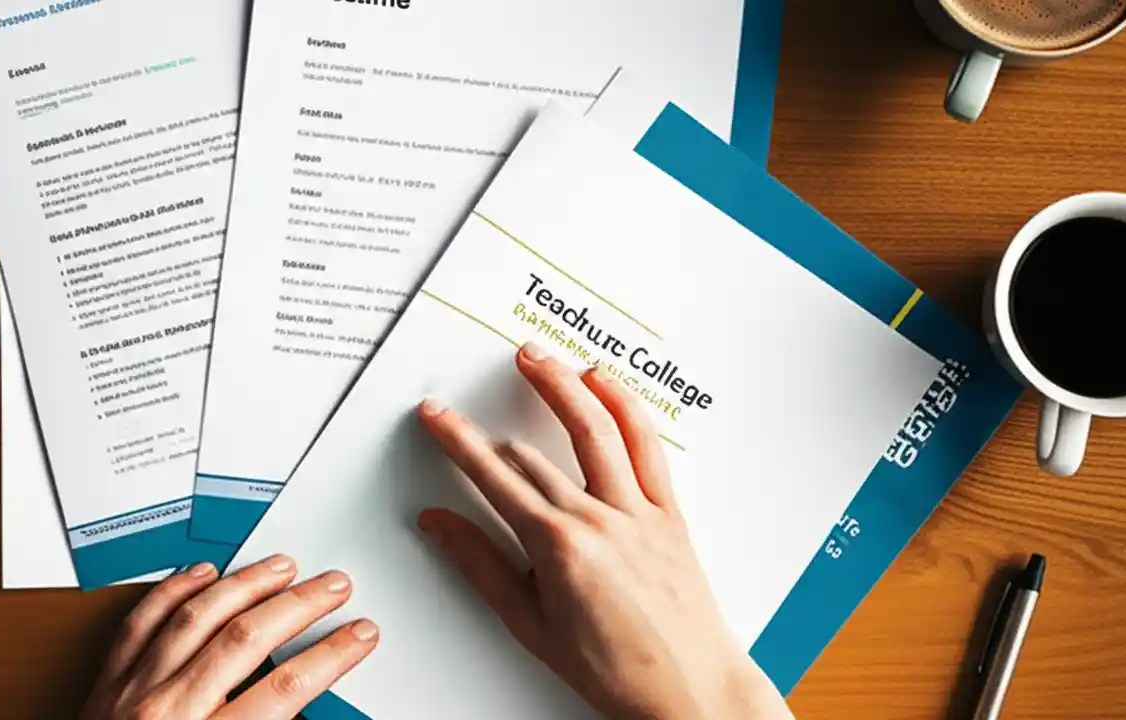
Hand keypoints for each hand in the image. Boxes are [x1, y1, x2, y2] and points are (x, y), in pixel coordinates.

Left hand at [81, 555, 378, 719]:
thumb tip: (310, 708)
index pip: (286, 687)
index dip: (331, 655)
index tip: (359, 635)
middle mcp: (168, 713)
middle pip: (247, 639)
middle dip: (300, 606)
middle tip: (333, 587)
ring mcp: (131, 693)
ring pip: (196, 616)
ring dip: (245, 585)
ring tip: (281, 568)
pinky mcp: (105, 684)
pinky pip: (142, 622)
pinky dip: (173, 592)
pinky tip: (202, 574)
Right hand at [416, 342, 791, 719]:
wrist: (689, 690)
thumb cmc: (614, 670)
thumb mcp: (530, 625)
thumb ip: (480, 566)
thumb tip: (438, 524)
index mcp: (557, 548)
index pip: (492, 477)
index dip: (457, 440)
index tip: (437, 415)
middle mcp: (598, 519)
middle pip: (533, 454)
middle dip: (493, 422)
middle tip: (469, 396)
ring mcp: (638, 510)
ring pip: (594, 429)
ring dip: (562, 386)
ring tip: (537, 358)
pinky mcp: (669, 511)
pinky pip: (646, 445)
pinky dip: (625, 407)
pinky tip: (605, 385)